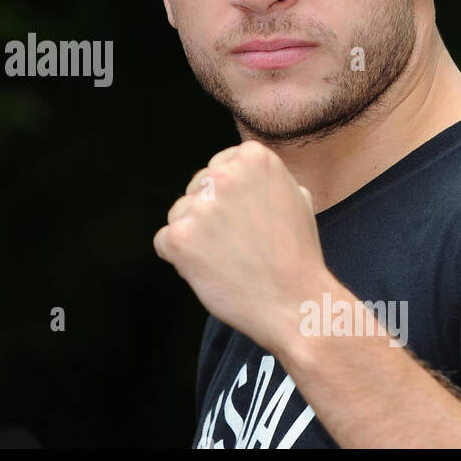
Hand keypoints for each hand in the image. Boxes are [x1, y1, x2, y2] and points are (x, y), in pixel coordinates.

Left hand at [153, 140, 329, 353]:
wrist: (294, 303)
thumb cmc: (296, 254)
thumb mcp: (294, 196)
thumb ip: (262, 177)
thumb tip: (237, 168)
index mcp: (253, 157)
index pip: (219, 168)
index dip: (230, 199)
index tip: (251, 221)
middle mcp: (223, 174)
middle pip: (197, 189)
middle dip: (210, 215)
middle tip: (242, 245)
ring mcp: (199, 206)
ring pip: (179, 215)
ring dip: (195, 237)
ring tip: (229, 260)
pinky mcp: (179, 238)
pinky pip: (164, 242)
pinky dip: (181, 260)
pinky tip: (212, 271)